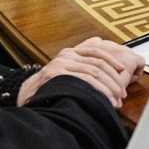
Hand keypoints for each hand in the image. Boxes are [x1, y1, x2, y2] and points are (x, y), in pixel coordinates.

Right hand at [18, 37, 140, 108]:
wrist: (25, 95)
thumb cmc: (48, 86)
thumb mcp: (65, 69)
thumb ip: (81, 60)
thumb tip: (100, 47)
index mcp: (70, 52)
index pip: (96, 50)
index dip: (112, 60)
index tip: (123, 71)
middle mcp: (66, 55)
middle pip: (98, 64)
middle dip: (113, 80)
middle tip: (121, 94)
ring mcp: (61, 63)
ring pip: (93, 72)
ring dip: (108, 88)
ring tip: (115, 101)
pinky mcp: (56, 74)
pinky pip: (83, 80)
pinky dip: (97, 91)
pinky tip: (103, 100)